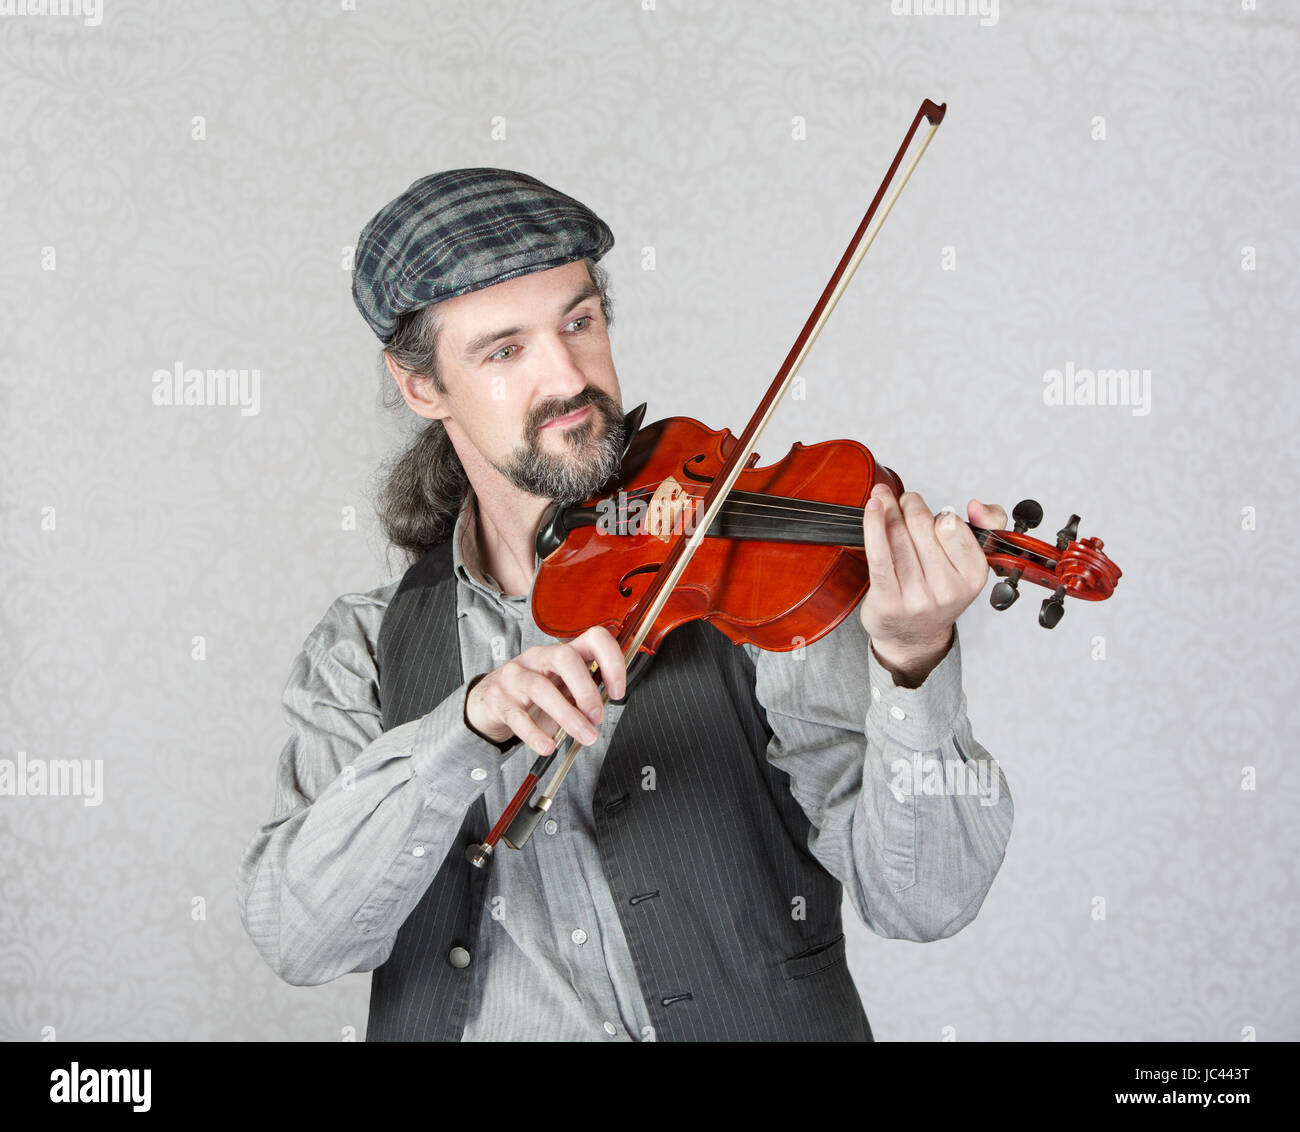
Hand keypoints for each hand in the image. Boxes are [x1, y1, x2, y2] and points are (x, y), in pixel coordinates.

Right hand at [464, 626, 627, 755]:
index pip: (592, 638)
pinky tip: (548, 747)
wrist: (487, 703)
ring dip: (569, 716)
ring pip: (542, 688)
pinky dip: (536, 735)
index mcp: (560, 652)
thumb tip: (607, 704)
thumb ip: (583, 692)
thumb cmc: (531, 696)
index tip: (617, 691)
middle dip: (586, 690)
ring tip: (585, 736)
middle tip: (596, 716)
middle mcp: (537, 658)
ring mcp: (515, 676)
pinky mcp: (498, 700)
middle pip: (565, 657)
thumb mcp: (561, 688)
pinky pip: (518, 717)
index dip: (611, 661)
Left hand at [859, 484, 1007, 685]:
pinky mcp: (888, 600)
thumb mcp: (972, 563)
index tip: (932, 513)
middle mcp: (947, 590)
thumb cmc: (940, 591)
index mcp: (973, 576)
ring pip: (898, 537)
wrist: (913, 637)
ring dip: (887, 510)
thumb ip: (989, 525)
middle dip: (910, 505)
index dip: (938, 513)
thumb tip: (976, 505)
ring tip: (883, 497)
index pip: (953, 525)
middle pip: (922, 527)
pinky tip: (871, 507)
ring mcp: (917, 597)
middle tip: (903, 500)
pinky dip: (873, 526)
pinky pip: (879, 554)